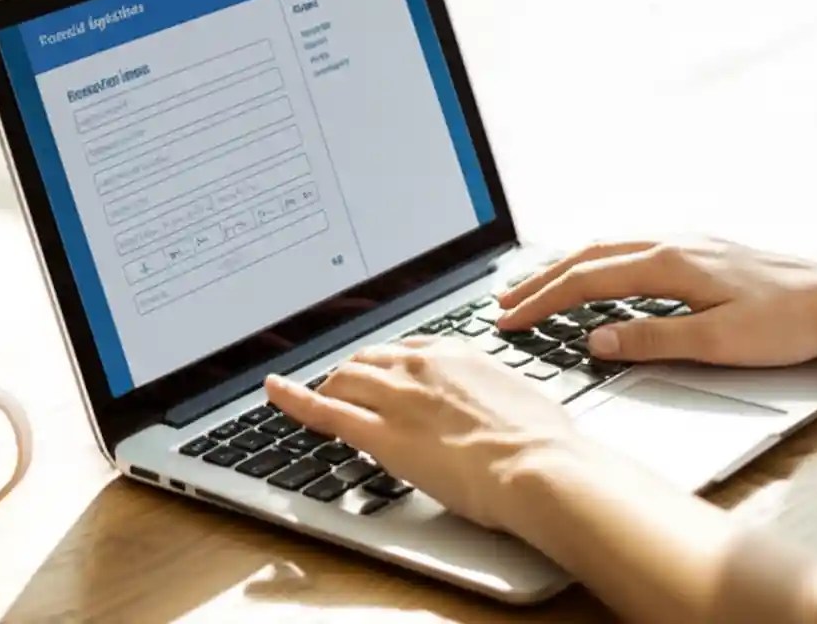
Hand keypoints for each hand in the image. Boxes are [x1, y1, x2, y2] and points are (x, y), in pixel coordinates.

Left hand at [265, 337, 578, 531]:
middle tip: (345, 395)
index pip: (403, 350)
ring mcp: (396, 397)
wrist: (540, 466)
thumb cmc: (542, 442)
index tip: (380, 377)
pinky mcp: (380, 434)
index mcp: (454, 353)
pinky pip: (323, 410)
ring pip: (342, 381)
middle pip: (366, 361)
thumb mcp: (517, 397)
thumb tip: (488, 406)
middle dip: (351, 377)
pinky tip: (274, 390)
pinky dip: (292, 399)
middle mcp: (419, 366)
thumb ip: (487, 394)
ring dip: (330, 390)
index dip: (384, 366)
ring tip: (323, 404)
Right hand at [496, 238, 816, 365]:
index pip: (584, 282)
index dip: (541, 302)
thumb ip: (650, 340)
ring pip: (605, 249)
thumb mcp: (716, 343)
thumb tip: (594, 341)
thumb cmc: (787, 322)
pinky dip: (594, 263)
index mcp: (666, 264)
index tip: (509, 321)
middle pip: (585, 257)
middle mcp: (669, 244)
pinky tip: (595, 276)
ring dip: (564, 268)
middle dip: (538, 280)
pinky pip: (628, 250)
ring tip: (534, 286)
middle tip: (502, 302)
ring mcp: (684, 243)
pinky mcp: (698, 251)